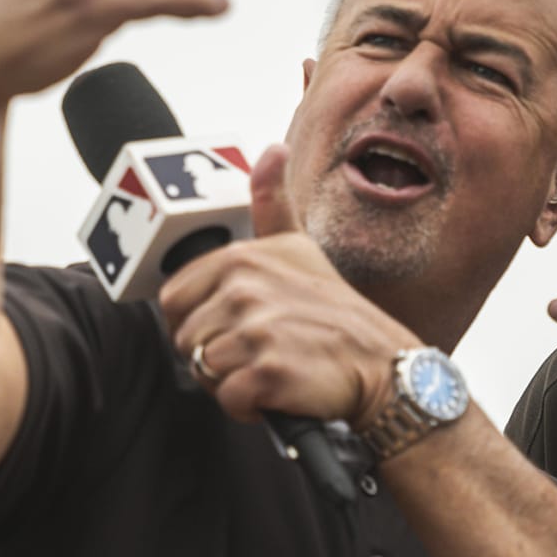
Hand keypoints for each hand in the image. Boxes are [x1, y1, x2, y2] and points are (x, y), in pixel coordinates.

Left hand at [160, 145, 414, 424]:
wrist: (382, 364)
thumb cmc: (335, 312)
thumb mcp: (300, 249)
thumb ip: (273, 203)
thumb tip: (272, 149)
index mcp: (240, 258)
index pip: (173, 300)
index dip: (199, 322)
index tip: (236, 327)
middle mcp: (244, 288)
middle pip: (184, 340)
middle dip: (213, 356)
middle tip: (258, 353)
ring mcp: (256, 329)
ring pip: (203, 371)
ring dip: (231, 382)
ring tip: (271, 369)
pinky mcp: (267, 372)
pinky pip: (228, 399)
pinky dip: (250, 407)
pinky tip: (279, 391)